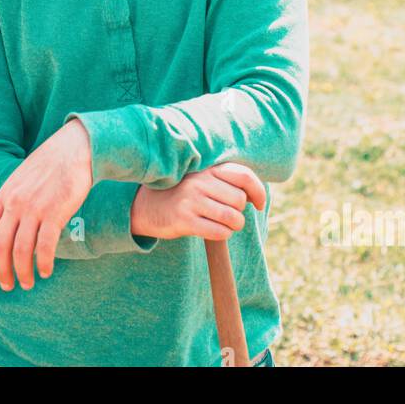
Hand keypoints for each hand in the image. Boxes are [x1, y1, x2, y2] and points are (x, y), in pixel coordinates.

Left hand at [0, 120, 93, 290]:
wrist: (74, 148)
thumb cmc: (50, 164)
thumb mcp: (21, 178)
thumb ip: (12, 200)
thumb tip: (9, 226)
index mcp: (4, 195)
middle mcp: (15, 203)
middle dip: (1, 270)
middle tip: (7, 286)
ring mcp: (34, 208)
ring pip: (21, 250)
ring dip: (23, 272)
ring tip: (28, 283)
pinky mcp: (55, 212)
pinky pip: (45, 246)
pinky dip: (44, 263)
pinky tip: (46, 271)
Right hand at [130, 163, 266, 240]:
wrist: (146, 207)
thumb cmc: (182, 194)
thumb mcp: (201, 180)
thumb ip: (226, 182)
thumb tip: (258, 197)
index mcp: (206, 169)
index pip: (244, 175)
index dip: (258, 191)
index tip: (259, 204)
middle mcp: (199, 182)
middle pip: (240, 200)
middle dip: (240, 212)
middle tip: (230, 214)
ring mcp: (191, 201)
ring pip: (233, 217)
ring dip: (235, 226)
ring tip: (225, 225)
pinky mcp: (185, 221)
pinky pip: (219, 232)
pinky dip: (223, 235)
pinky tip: (214, 231)